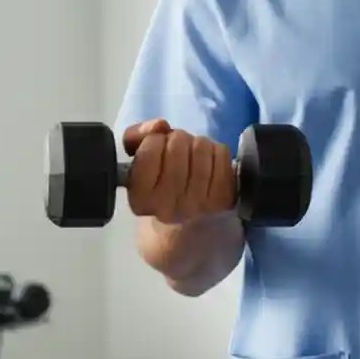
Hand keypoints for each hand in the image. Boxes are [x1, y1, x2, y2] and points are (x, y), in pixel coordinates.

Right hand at [122, 119, 236, 224]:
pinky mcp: (223, 198)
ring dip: (197, 144)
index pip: (150, 147)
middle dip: (177, 140)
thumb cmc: (159, 193)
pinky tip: (209, 165)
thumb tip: (159, 124)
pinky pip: (221, 153)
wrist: (188, 234)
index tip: (156, 150)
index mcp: (141, 199)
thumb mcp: (137, 169)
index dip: (154, 140)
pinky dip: (215, 151)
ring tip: (193, 159)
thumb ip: (136, 138)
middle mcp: (169, 205)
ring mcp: (199, 204)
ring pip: (201, 145)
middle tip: (177, 152)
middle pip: (178, 142)